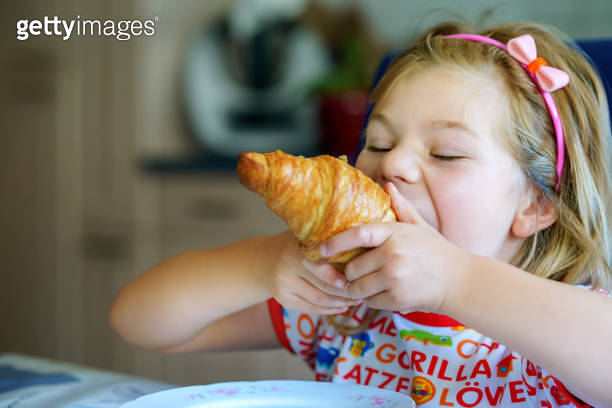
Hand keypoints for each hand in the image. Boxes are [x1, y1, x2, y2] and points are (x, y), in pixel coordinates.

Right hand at [264, 231, 360, 313]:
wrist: (264, 259)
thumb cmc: (294, 245)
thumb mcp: (306, 236)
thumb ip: (326, 238)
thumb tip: (358, 241)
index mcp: (296, 249)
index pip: (322, 265)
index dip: (340, 275)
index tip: (357, 278)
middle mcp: (287, 267)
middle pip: (323, 285)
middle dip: (345, 291)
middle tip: (362, 290)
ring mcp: (283, 285)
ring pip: (318, 299)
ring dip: (340, 302)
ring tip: (356, 300)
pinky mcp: (283, 299)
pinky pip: (310, 308)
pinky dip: (328, 309)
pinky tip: (341, 307)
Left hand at [319, 182, 469, 313]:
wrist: (460, 280)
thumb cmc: (437, 251)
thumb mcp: (420, 226)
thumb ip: (401, 207)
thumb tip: (387, 185)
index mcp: (394, 233)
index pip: (356, 235)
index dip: (335, 242)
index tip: (321, 249)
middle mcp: (392, 255)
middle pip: (352, 268)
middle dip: (351, 273)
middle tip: (357, 273)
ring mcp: (394, 278)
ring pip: (357, 287)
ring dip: (359, 288)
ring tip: (371, 283)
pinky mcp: (397, 298)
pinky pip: (370, 301)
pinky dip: (373, 300)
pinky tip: (386, 293)